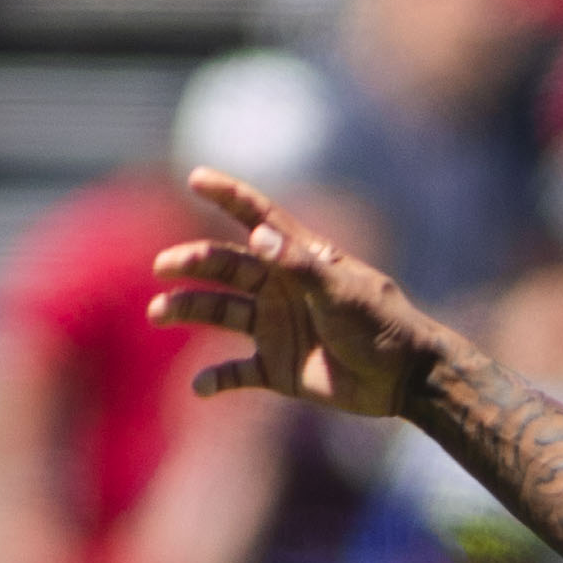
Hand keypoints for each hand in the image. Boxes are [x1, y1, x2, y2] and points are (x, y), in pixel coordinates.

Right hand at [147, 169, 452, 418]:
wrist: (403, 379)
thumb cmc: (381, 325)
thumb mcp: (342, 291)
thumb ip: (300, 265)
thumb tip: (259, 235)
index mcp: (299, 261)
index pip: (259, 219)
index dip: (229, 196)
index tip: (196, 176)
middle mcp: (280, 290)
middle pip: (226, 266)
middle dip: (192, 263)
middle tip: (163, 266)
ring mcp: (275, 328)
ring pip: (219, 313)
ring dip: (188, 309)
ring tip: (159, 314)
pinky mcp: (276, 368)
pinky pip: (236, 372)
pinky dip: (216, 379)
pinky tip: (201, 386)